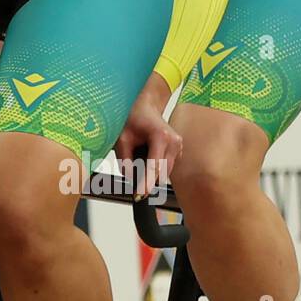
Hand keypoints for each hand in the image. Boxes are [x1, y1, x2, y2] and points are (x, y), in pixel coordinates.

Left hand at [113, 72, 182, 199]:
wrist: (146, 105)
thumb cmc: (134, 116)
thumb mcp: (122, 138)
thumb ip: (124, 159)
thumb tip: (129, 178)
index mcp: (161, 137)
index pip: (154, 167)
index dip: (146, 183)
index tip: (139, 195)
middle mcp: (174, 142)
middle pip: (161, 173)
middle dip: (147, 180)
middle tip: (133, 184)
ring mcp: (179, 147)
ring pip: (165, 172)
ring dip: (151, 173)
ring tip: (138, 157)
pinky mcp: (178, 151)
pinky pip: (166, 167)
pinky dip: (156, 168)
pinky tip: (146, 156)